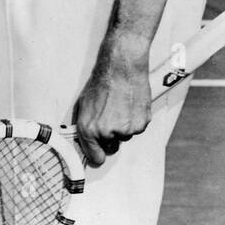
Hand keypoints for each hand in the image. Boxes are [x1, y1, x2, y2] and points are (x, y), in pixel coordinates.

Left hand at [74, 37, 152, 165]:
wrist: (121, 69)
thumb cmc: (100, 84)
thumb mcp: (83, 104)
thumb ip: (84, 125)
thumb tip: (86, 140)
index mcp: (89, 128)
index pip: (95, 155)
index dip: (96, 155)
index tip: (98, 155)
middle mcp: (107, 132)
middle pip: (111, 146)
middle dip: (110, 137)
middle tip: (109, 119)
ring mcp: (126, 129)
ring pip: (125, 136)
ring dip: (123, 126)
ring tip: (119, 106)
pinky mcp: (141, 124)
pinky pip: (137, 128)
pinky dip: (134, 120)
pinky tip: (129, 105)